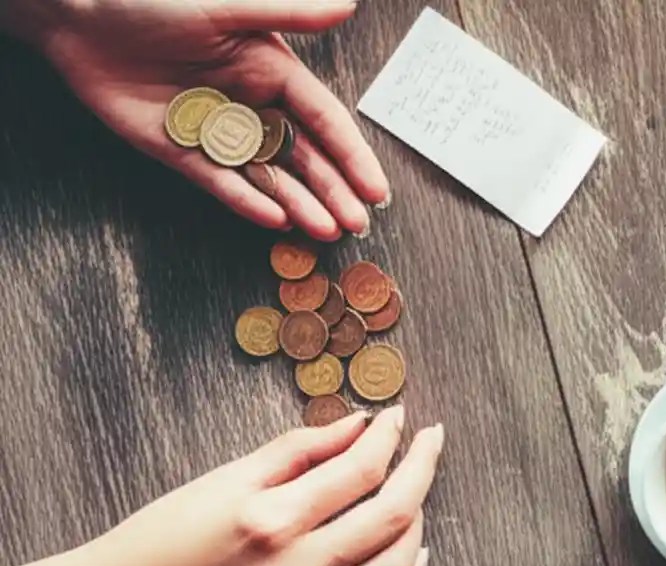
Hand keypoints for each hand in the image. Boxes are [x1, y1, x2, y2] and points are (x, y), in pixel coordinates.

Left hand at [5, 0, 388, 239]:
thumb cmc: (152, 0)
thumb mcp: (227, 5)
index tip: (377, 189)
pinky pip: (220, 181)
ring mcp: (217, 132)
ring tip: (325, 230)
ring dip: (299, 203)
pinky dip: (247, 200)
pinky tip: (274, 219)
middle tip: (356, 225)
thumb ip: (289, 13)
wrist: (77, 15)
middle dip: (333, 191)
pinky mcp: (180, 149)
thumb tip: (347, 7)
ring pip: (268, 175)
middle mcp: (250, 105)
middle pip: (303, 156)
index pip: (324, 119)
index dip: (352, 154)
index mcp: (270, 70)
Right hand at [87, 406, 439, 565]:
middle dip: (421, 471)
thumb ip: (299, 449)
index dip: (390, 437)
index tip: (399, 418)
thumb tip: (360, 425)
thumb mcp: (226, 478)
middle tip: (430, 443)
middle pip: (391, 516)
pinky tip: (413, 562)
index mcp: (270, 522)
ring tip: (413, 497)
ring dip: (417, 526)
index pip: (359, 470)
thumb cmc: (163, 537)